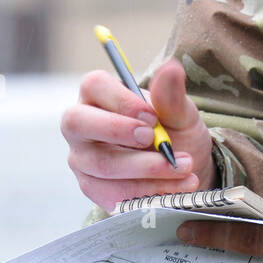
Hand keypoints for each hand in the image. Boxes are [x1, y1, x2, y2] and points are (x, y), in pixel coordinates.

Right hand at [62, 58, 215, 211]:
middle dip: (119, 131)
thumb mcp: (180, 112)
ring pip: (103, 164)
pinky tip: (177, 187)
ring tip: (185, 166)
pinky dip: (150, 192)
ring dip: (149, 168)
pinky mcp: (93, 188)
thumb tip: (171, 68)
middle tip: (159, 141)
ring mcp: (83, 158)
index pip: (94, 85)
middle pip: (78, 122)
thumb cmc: (174, 130)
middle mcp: (82, 125)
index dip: (122, 100)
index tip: (153, 117)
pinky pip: (113, 193)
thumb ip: (171, 95)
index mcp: (99, 95)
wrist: (182, 167)